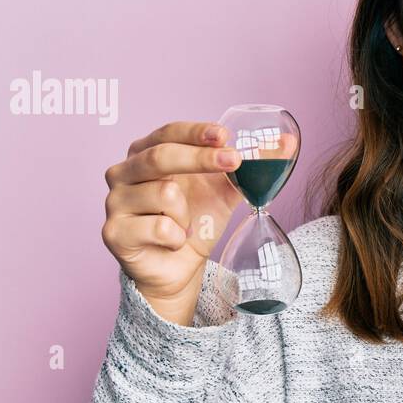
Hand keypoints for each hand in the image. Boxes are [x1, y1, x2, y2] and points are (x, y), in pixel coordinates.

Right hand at [101, 122, 248, 322]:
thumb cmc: (196, 222)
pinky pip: (159, 227)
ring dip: (188, 214)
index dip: (196, 132)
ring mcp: (114, 202)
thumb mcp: (225, 191)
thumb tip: (288, 145)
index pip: (168, 132)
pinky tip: (172, 243)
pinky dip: (176, 237)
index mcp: (145, 153)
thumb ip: (249, 167)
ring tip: (185, 225)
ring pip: (164, 193)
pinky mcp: (114, 232)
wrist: (179, 270)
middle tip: (234, 162)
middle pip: (161, 156)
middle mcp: (123, 172)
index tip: (225, 135)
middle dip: (201, 159)